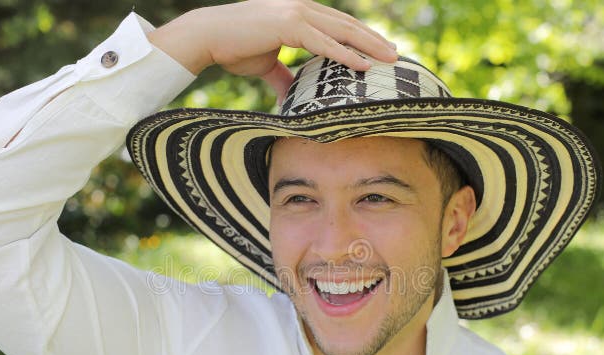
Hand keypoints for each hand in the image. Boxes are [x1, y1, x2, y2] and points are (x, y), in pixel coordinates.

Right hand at [147, 0, 397, 102]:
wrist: (208, 37)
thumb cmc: (233, 47)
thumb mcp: (264, 64)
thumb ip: (282, 76)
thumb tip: (290, 97)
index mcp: (299, 14)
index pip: (338, 24)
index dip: (360, 37)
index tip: (380, 51)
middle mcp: (302, 9)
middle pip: (347, 24)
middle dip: (374, 40)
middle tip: (395, 55)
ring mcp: (296, 14)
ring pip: (342, 30)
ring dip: (368, 45)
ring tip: (389, 59)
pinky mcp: (288, 25)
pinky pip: (324, 43)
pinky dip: (345, 54)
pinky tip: (363, 66)